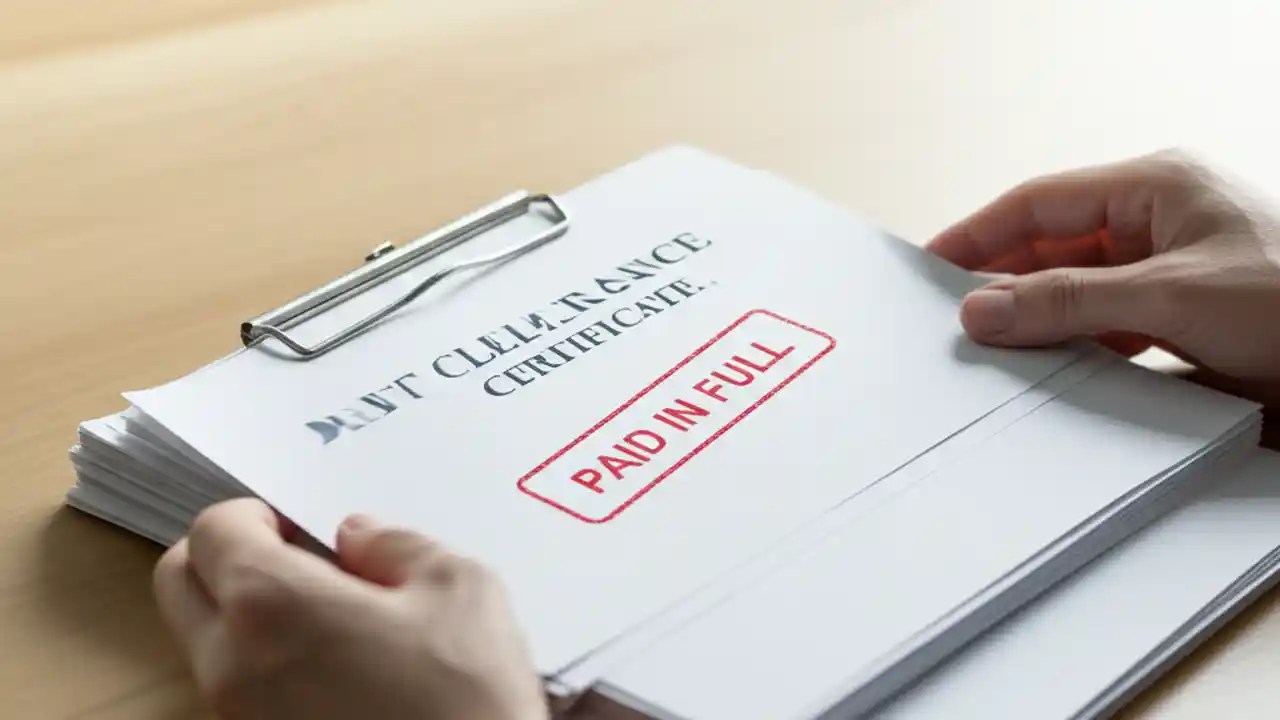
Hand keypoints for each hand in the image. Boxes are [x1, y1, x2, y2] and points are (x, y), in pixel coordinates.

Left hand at [152, 498, 546, 719]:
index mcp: (271, 605)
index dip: (256, 513)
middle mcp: (231, 665)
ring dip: (248, 614)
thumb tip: (357, 539)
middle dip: (227, 556)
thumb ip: (396, 544)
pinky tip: (342, 670)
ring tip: (336, 621)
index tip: (300, 524)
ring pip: (205, 641)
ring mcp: (238, 718)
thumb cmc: (468, 698)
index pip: (211, 530)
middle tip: (297, 559)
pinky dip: (268, 663)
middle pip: (179, 584)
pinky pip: (238, 689)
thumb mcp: (459, 587)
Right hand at [927, 149, 1279, 406]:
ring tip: (981, 350)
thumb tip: (981, 310)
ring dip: (1032, 318)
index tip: (926, 264)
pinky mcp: (1178, 322)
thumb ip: (1070, 302)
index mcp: (1156, 189)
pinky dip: (1067, 347)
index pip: (1040, 204)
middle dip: (998, 280)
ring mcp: (1167, 274)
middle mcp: (1156, 224)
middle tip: (944, 318)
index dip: (977, 233)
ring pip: (1072, 291)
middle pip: (1050, 247)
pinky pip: (1101, 328)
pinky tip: (1038, 372)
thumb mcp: (1173, 299)